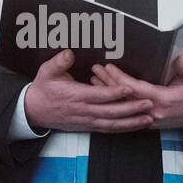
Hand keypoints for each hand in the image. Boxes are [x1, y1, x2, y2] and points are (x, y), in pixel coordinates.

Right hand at [22, 49, 154, 132]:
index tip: (129, 88)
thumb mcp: (46, 71)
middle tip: (148, 103)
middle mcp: (83, 111)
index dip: (115, 92)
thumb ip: (59, 62)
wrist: (34, 110)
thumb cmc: (43, 89)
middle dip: (131, 108)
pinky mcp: (88, 126)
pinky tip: (135, 125)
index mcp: (75, 96)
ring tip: (148, 118)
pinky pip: (108, 129)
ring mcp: (87, 121)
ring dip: (131, 122)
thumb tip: (69, 53)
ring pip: (112, 124)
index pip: (99, 95)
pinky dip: (123, 128)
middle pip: (111, 112)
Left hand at [90, 53, 182, 129]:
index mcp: (164, 100)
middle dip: (107, 84)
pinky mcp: (148, 121)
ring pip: (123, 106)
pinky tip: (106, 94)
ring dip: (108, 93)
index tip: (108, 67)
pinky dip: (116, 102)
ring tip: (94, 80)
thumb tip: (179, 58)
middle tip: (94, 70)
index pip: (135, 89)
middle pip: (124, 98)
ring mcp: (149, 119)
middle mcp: (154, 112)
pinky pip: (128, 111)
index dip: (119, 79)